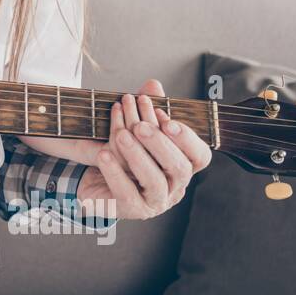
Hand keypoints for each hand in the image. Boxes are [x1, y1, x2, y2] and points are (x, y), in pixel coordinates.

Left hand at [75, 78, 212, 218]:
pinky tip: (103, 154)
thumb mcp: (134, 129)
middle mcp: (175, 186)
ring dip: (138, 156)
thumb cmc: (122, 154)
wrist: (95, 182)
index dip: (186, 137)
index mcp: (182, 165)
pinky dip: (115, 173)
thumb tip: (153, 84)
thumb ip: (146, 108)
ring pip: (155, 182)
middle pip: (178, 168)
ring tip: (120, 136)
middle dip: (159, 144)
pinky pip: (126, 194)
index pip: (200, 156)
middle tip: (139, 125)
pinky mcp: (132, 210)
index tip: (165, 117)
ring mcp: (155, 201)